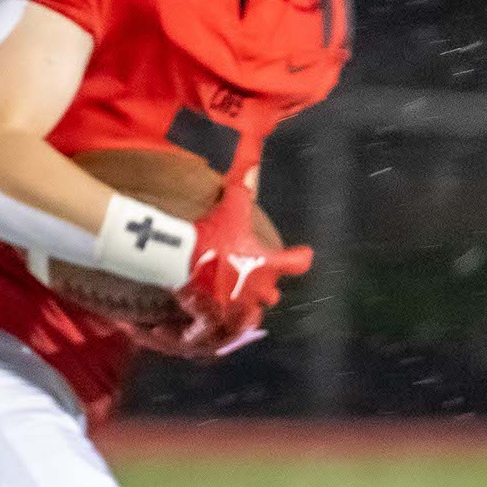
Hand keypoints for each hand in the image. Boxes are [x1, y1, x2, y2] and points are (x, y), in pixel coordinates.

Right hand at [172, 189, 311, 340]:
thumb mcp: (232, 207)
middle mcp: (259, 290)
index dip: (302, 257)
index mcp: (269, 265)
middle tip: (262, 278)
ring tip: (240, 300)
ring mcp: (238, 305)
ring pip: (252, 313)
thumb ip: (244, 189)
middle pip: (272, 295)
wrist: (181, 258)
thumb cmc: (213, 233)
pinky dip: (225, 318)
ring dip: (248, 305)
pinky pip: (227, 322)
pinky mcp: (216, 315)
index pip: (297, 263)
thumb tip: (253, 164)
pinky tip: (219, 312)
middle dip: (268, 287)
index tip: (305, 254)